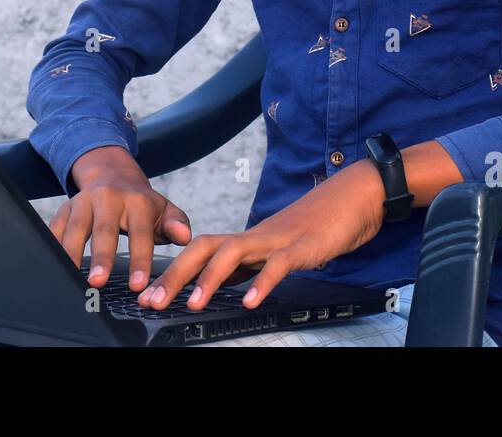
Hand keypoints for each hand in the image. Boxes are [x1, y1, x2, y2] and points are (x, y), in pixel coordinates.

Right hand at [49, 146, 192, 294]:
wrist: (113, 176)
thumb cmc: (141, 204)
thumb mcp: (165, 210)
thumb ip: (177, 224)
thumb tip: (185, 237)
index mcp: (137, 201)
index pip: (140, 233)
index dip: (139, 259)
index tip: (138, 285)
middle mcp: (109, 198)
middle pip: (104, 230)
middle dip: (101, 257)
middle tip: (98, 283)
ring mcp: (84, 201)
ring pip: (76, 228)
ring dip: (72, 253)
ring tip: (71, 278)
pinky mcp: (65, 207)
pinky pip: (55, 227)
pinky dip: (53, 245)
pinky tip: (53, 265)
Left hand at [135, 158, 386, 311]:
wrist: (352, 197)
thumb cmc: (317, 225)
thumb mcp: (276, 251)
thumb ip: (251, 266)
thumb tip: (224, 286)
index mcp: (246, 239)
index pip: (198, 251)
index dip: (172, 272)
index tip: (149, 294)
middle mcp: (255, 237)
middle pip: (204, 248)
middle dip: (175, 274)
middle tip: (152, 300)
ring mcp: (277, 239)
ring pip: (233, 253)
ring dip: (209, 278)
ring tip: (193, 304)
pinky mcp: (302, 246)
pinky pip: (278, 265)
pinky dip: (261, 283)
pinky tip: (249, 301)